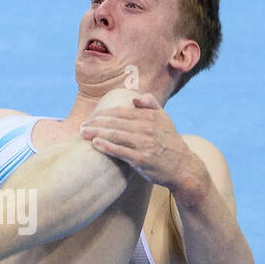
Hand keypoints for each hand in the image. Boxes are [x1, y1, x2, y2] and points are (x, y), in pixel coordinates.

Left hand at [79, 91, 204, 189]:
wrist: (182, 166)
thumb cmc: (168, 141)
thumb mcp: (164, 118)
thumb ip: (151, 103)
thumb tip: (134, 97)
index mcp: (150, 116)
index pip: (120, 112)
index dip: (103, 113)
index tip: (91, 117)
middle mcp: (147, 128)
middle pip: (115, 122)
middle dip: (96, 122)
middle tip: (82, 125)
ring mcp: (144, 143)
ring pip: (115, 135)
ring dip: (96, 132)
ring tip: (83, 132)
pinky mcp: (141, 159)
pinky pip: (120, 151)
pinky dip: (106, 146)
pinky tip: (95, 143)